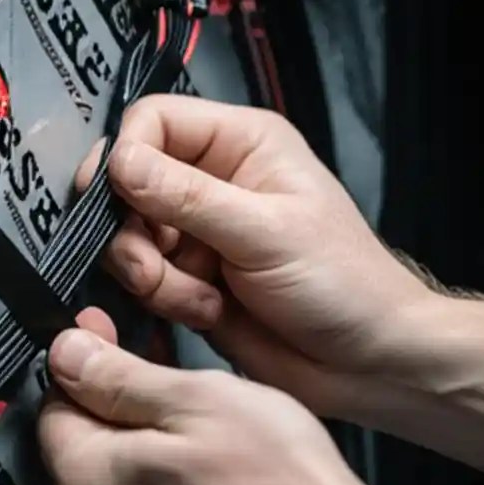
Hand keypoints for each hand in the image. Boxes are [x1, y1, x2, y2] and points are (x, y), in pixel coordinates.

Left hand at [39, 309, 394, 484]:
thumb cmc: (276, 480)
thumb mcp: (194, 398)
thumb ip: (117, 377)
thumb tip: (65, 353)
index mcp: (89, 479)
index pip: (52, 405)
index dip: (80, 360)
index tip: (106, 329)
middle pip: (79, 443)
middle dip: (107, 397)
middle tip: (151, 360)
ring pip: (113, 476)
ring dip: (136, 437)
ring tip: (187, 407)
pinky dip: (159, 477)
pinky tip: (202, 458)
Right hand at [79, 96, 434, 416]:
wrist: (364, 363)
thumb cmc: (342, 284)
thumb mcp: (264, 232)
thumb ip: (187, 197)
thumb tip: (119, 162)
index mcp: (240, 143)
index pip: (152, 121)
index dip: (125, 157)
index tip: (121, 201)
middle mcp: (211, 180)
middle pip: (126, 183)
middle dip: (132, 232)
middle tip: (153, 267)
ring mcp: (196, 232)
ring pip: (127, 236)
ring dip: (151, 274)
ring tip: (201, 298)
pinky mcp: (186, 277)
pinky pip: (141, 280)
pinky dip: (163, 300)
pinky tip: (208, 312)